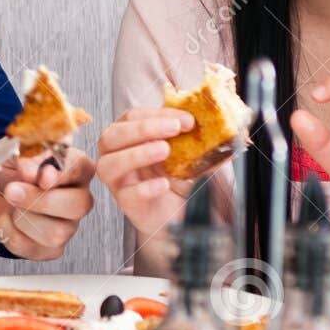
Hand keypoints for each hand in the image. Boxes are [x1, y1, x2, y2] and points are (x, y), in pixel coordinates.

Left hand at [0, 148, 94, 258]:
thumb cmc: (15, 169)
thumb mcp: (16, 152)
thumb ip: (27, 156)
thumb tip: (33, 173)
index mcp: (77, 168)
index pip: (79, 168)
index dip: (60, 174)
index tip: (41, 176)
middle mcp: (79, 198)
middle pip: (78, 206)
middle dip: (39, 200)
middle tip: (11, 190)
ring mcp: (68, 226)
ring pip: (56, 233)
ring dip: (23, 218)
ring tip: (10, 204)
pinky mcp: (52, 248)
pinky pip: (32, 247)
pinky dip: (9, 232)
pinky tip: (6, 218)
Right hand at [96, 107, 195, 236]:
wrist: (187, 215)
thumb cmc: (186, 181)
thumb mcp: (197, 155)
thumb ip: (202, 140)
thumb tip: (221, 128)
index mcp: (131, 138)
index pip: (132, 117)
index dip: (157, 114)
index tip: (186, 119)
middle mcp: (118, 156)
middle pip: (112, 136)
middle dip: (142, 128)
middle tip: (173, 128)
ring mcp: (120, 182)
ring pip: (108, 164)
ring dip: (136, 154)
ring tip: (164, 150)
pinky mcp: (128, 205)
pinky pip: (128, 194)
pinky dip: (145, 188)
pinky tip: (164, 184)